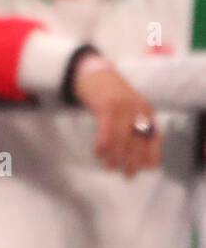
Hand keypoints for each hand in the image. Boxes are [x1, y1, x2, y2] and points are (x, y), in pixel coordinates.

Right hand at [72, 57, 161, 176]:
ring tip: (110, 167)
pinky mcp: (106, 105)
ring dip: (117, 156)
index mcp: (146, 110)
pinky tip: (99, 153)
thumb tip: (134, 153)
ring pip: (122, 137)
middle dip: (133, 160)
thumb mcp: (128, 109)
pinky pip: (106, 130)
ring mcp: (122, 107)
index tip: (144, 169)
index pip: (153, 137)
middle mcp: (137, 109)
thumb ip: (133, 125)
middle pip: (138, 140)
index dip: (150, 155)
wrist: (93, 73)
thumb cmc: (109, 95)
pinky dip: (103, 144)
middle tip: (126, 174)